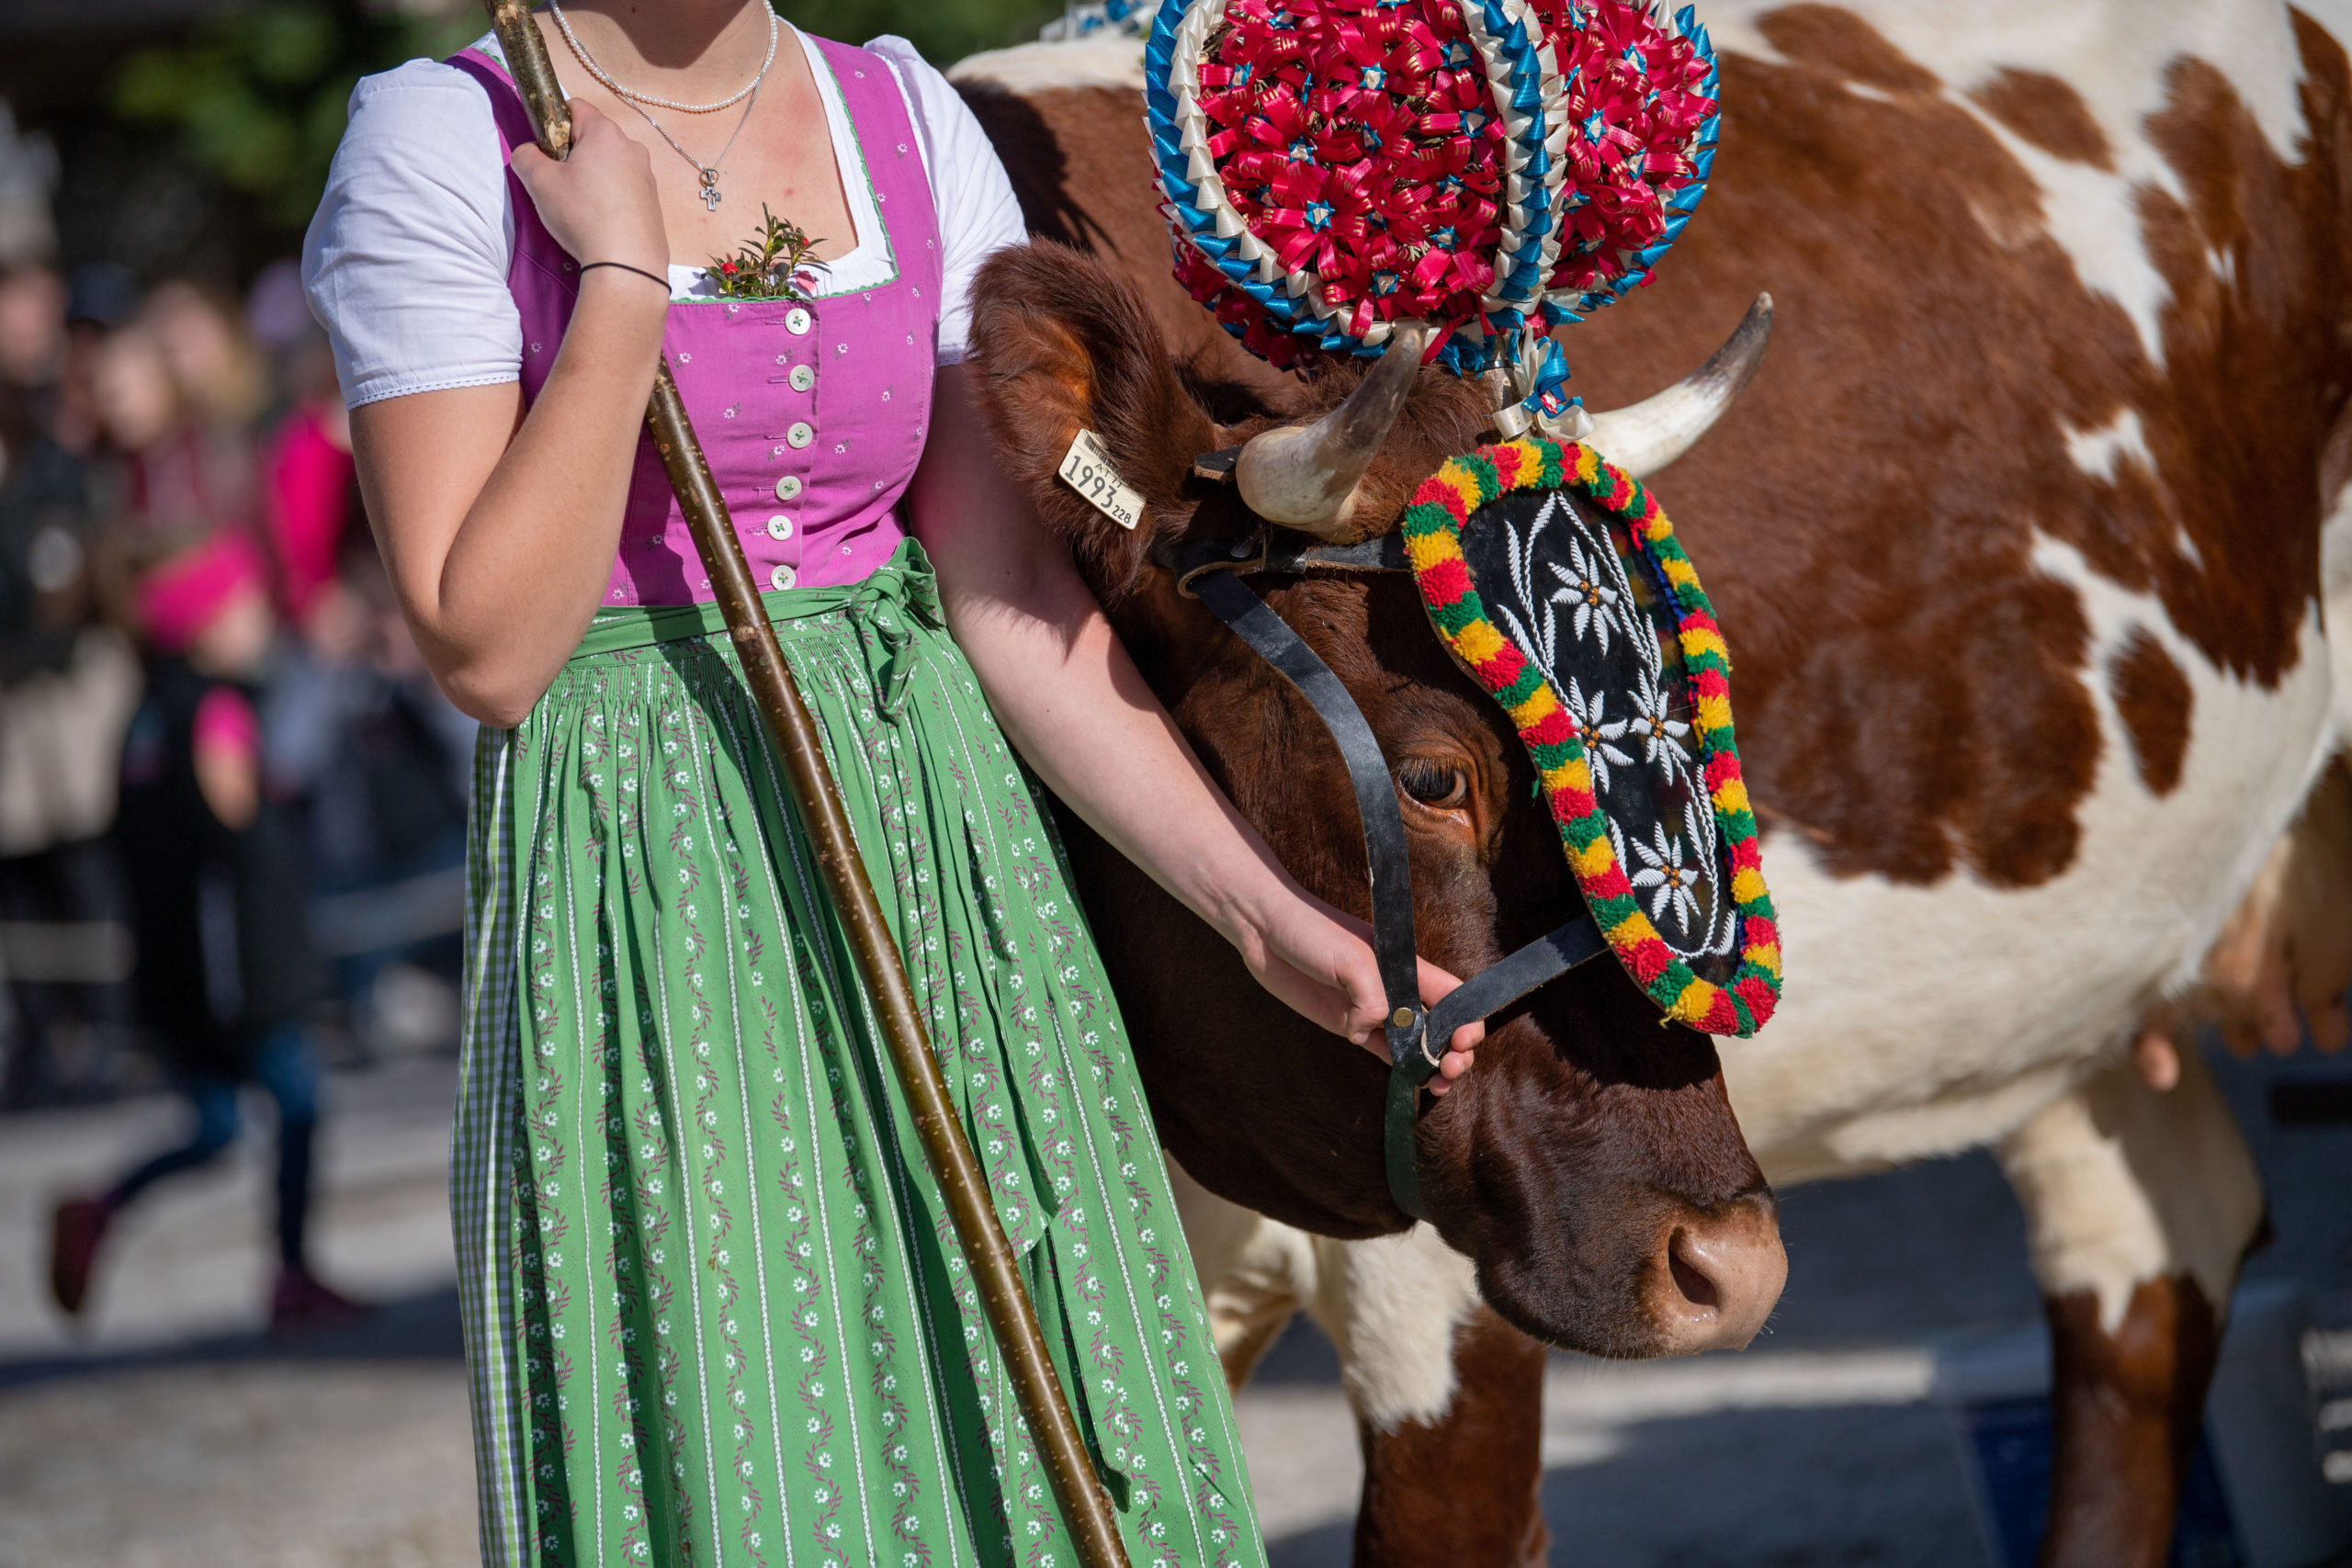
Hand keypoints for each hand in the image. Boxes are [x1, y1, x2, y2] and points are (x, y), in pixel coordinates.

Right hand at [511, 100, 668, 277]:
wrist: (627, 264)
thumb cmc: (581, 214)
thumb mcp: (539, 182)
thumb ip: (525, 156)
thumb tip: (528, 153)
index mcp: (605, 132)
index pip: (575, 107)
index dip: (554, 123)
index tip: (547, 150)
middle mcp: (632, 147)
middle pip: (593, 137)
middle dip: (573, 153)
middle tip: (559, 183)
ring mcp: (647, 175)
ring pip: (609, 164)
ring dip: (591, 177)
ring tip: (580, 207)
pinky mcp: (653, 201)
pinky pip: (624, 188)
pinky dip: (609, 197)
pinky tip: (600, 221)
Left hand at [1233, 884, 1482, 1094]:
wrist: (1263, 927)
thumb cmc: (1310, 930)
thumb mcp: (1350, 959)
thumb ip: (1372, 998)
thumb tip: (1370, 1032)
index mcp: (1406, 967)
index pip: (1454, 995)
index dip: (1467, 1020)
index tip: (1461, 1041)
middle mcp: (1396, 989)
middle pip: (1442, 1024)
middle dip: (1455, 1050)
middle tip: (1449, 1069)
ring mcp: (1372, 1009)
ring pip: (1415, 1044)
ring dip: (1431, 1065)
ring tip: (1437, 1084)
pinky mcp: (1349, 1024)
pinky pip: (1383, 1050)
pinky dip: (1399, 1067)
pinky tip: (1409, 1080)